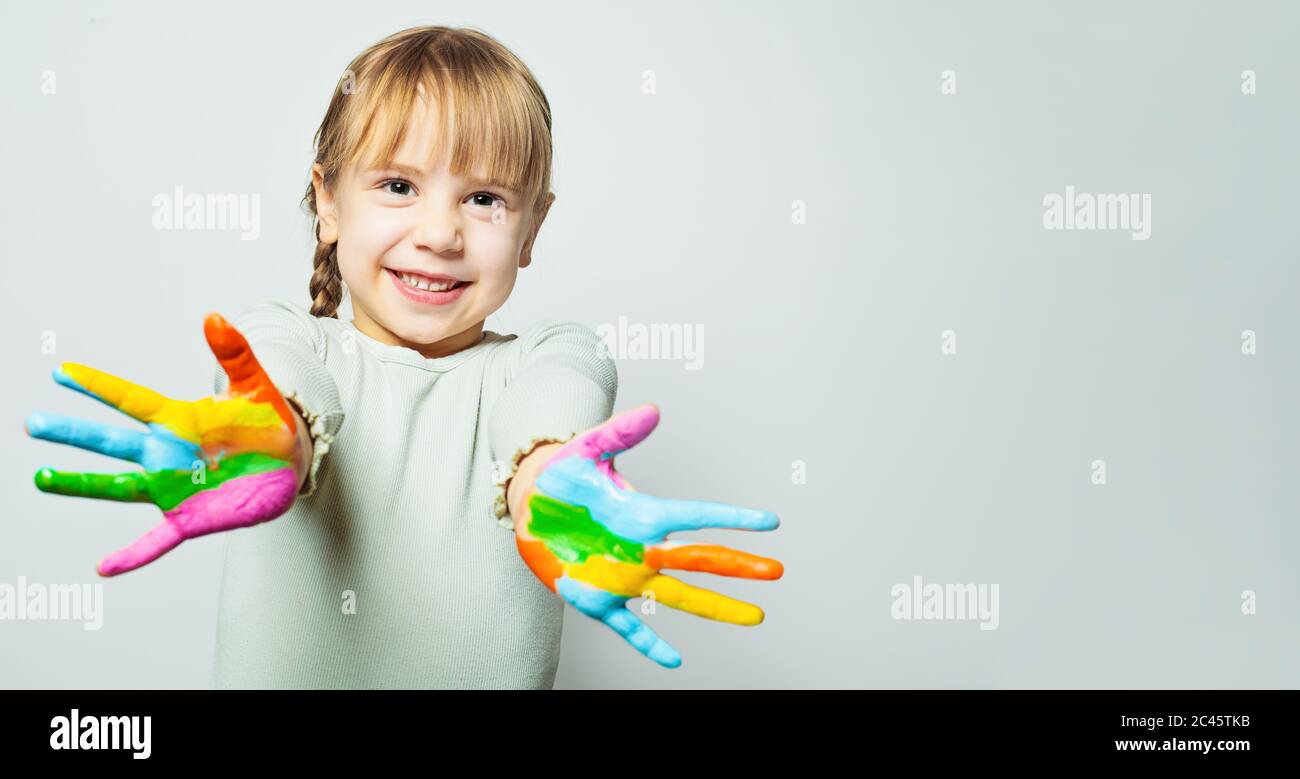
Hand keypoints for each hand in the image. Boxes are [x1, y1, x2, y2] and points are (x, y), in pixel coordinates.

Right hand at [25, 313, 307, 575]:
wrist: (291, 461)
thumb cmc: (268, 420)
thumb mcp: (256, 384)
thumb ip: (234, 353)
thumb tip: (215, 316)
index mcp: (179, 418)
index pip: (131, 398)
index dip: (98, 386)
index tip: (62, 372)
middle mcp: (167, 452)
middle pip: (112, 440)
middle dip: (74, 432)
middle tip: (32, 422)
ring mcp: (175, 486)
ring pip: (120, 486)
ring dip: (83, 485)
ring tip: (43, 479)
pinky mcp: (191, 517)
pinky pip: (157, 541)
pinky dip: (133, 555)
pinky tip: (105, 567)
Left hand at [514, 403, 783, 667]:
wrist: (530, 505)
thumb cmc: (562, 474)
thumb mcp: (586, 449)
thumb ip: (619, 433)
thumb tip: (653, 410)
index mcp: (643, 513)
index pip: (696, 516)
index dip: (732, 517)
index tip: (770, 521)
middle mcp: (642, 548)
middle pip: (700, 560)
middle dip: (739, 565)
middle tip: (776, 570)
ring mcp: (625, 576)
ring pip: (679, 597)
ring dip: (716, 607)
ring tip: (754, 616)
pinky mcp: (599, 598)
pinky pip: (629, 627)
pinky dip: (650, 644)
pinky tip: (673, 660)